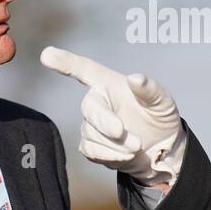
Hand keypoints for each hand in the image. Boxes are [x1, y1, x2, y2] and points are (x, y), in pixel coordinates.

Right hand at [40, 46, 186, 185]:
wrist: (161, 149)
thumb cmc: (159, 117)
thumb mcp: (163, 101)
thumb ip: (150, 89)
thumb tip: (135, 78)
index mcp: (109, 83)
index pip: (84, 69)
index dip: (65, 62)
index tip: (47, 54)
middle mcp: (97, 102)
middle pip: (89, 108)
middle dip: (105, 122)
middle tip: (122, 132)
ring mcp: (91, 125)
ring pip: (93, 134)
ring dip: (116, 143)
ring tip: (137, 145)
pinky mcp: (91, 146)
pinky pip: (93, 151)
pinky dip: (111, 155)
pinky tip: (127, 154)